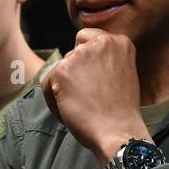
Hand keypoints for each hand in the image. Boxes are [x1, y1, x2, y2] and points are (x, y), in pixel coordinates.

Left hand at [41, 29, 149, 161]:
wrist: (117, 131)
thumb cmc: (120, 110)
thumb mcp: (121, 73)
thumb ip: (104, 60)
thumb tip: (80, 61)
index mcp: (119, 42)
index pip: (86, 38)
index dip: (84, 59)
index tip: (91, 78)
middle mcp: (100, 43)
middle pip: (71, 55)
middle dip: (73, 75)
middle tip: (88, 97)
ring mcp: (80, 55)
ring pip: (58, 69)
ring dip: (63, 88)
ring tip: (82, 106)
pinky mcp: (62, 70)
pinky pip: (47, 83)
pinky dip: (53, 100)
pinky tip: (70, 110)